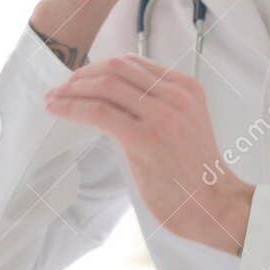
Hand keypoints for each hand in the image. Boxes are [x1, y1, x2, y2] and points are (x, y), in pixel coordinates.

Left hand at [42, 54, 253, 254]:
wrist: (216, 205)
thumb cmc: (196, 173)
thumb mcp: (186, 124)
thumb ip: (160, 106)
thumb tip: (118, 98)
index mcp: (187, 88)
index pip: (134, 64)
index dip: (100, 67)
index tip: (80, 78)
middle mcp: (175, 95)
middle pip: (116, 69)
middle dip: (83, 75)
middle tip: (61, 87)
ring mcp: (161, 115)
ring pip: (105, 86)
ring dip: (72, 90)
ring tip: (53, 98)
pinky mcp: (144, 138)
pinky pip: (99, 112)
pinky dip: (72, 108)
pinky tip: (58, 111)